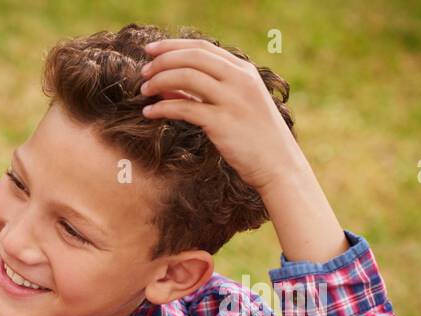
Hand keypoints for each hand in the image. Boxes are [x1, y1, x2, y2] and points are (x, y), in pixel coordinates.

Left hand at [139, 37, 300, 193]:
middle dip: (163, 60)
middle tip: (143, 71)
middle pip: (193, 57)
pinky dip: (163, 107)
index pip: (203, 48)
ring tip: (144, 91)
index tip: (151, 50)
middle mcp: (240, 80)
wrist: (278, 164)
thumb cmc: (253, 137)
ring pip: (187, 76)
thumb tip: (167, 85)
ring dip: (160, 81)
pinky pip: (185, 108)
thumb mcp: (233, 105)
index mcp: (244, 71)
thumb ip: (204, 92)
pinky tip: (149, 113)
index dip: (172, 46)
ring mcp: (232, 100)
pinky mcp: (222, 123)